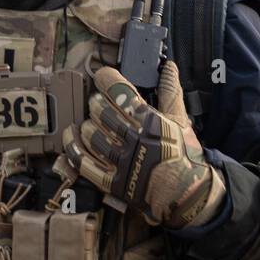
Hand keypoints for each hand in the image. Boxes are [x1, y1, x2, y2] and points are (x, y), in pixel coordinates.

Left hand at [61, 60, 225, 228]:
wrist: (187, 192)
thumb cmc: (183, 155)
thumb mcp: (180, 120)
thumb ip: (171, 91)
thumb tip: (169, 67)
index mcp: (150, 123)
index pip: (120, 93)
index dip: (106, 80)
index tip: (102, 76)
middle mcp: (134, 140)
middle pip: (102, 112)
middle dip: (96, 103)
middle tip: (98, 103)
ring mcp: (122, 162)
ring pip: (92, 135)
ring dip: (88, 124)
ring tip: (92, 121)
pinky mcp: (112, 181)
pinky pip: (84, 162)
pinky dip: (74, 147)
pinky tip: (72, 135)